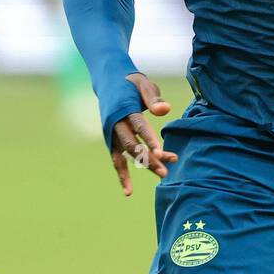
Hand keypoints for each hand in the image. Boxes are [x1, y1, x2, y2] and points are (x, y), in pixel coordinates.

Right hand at [109, 73, 177, 196]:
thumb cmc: (131, 83)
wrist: (108, 81)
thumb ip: (154, 97)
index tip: (161, 152)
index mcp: (124, 109)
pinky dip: (122, 175)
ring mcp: (111, 133)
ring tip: (162, 175)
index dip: (149, 140)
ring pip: (127, 154)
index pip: (138, 127)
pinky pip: (116, 160)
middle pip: (133, 145)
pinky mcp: (111, 140)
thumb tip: (166, 110)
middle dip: (149, 158)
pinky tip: (128, 192)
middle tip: (166, 171)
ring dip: (143, 165)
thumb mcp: (143, 84)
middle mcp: (115, 123)